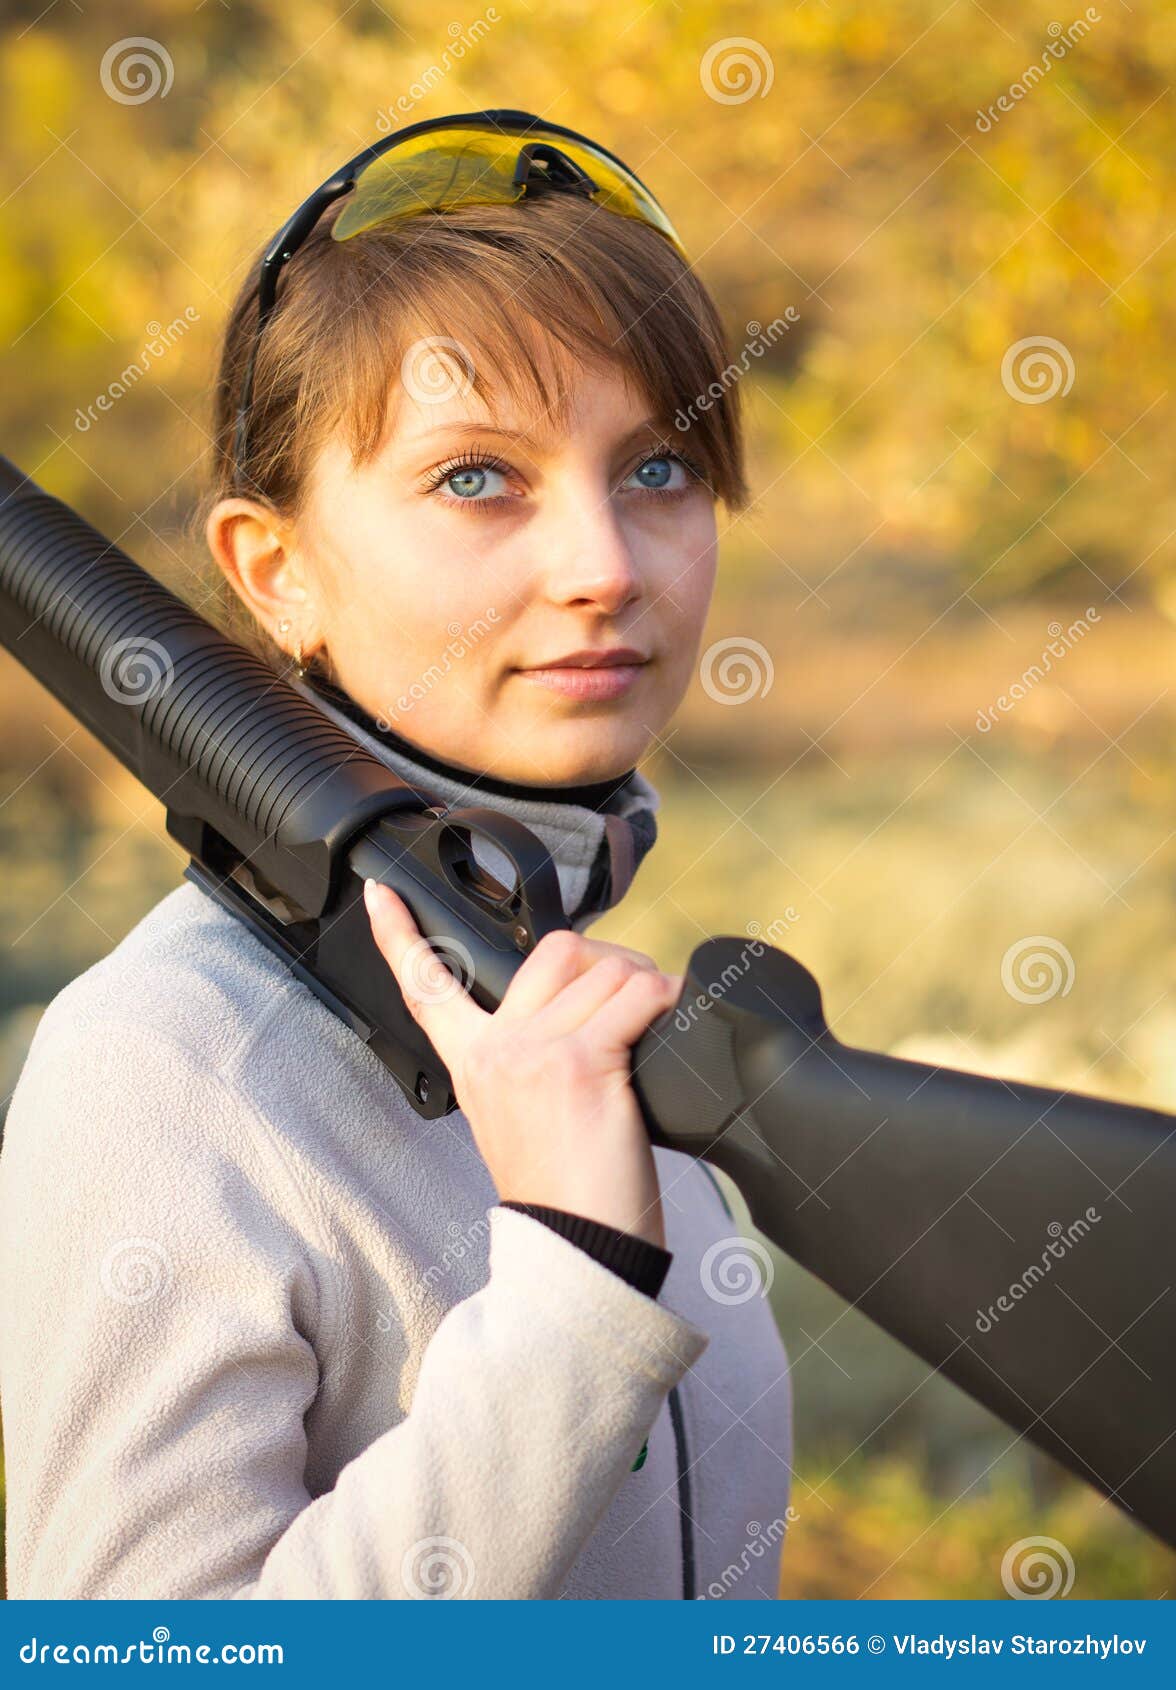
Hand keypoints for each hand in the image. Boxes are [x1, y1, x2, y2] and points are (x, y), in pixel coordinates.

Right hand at [363, 880, 680, 1248]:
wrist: (582, 1249)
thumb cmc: (568, 1193)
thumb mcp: (520, 1118)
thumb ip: (530, 1058)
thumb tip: (586, 1006)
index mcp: (473, 1064)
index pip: (426, 986)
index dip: (399, 935)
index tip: (381, 893)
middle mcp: (496, 1051)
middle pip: (554, 949)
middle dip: (607, 961)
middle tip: (631, 1000)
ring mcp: (534, 1053)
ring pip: (606, 969)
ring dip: (646, 986)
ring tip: (652, 1028)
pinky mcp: (580, 1064)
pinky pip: (637, 997)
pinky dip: (665, 1001)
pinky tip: (667, 1022)